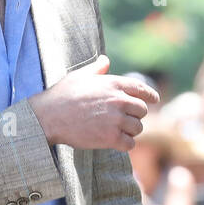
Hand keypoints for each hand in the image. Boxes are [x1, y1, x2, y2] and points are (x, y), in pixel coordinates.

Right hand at [30, 55, 159, 150]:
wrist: (49, 116)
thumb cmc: (62, 95)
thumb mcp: (80, 76)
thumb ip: (97, 68)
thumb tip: (105, 59)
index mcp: (114, 84)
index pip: (142, 90)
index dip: (150, 96)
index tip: (154, 100)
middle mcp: (119, 100)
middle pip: (142, 111)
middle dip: (135, 116)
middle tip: (123, 120)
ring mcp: (116, 120)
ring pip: (138, 128)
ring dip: (130, 131)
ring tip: (117, 131)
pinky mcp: (110, 138)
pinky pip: (130, 144)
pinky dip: (125, 145)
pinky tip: (116, 143)